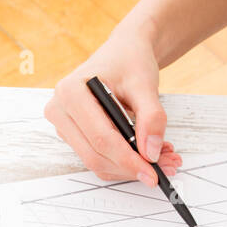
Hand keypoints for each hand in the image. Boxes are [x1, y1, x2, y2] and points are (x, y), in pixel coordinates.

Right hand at [44, 26, 181, 185]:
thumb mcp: (145, 85)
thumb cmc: (130, 62)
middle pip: (95, 154)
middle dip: (131, 166)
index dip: (128, 160)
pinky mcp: (74, 134)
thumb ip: (151, 117)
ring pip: (96, 161)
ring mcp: (64, 124)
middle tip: (166, 167)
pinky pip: (98, 156)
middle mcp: (60, 109)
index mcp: (71, 92)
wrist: (124, 53)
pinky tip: (147, 153)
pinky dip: (124, 161)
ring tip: (163, 157)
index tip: (154, 173)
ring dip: (129, 167)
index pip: (101, 138)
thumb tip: (150, 152)